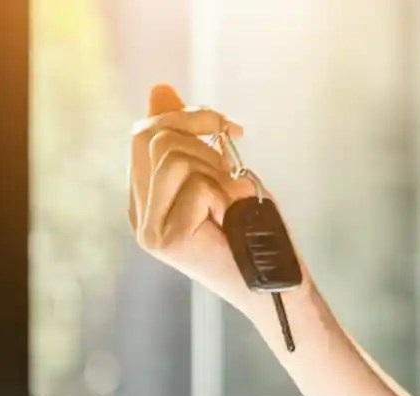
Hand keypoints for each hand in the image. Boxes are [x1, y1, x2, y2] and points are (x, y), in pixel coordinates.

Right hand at [128, 84, 296, 313]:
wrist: (279, 284)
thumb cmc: (258, 233)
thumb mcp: (223, 173)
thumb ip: (190, 136)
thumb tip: (160, 87)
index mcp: (147, 196)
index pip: (145, 133)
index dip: (187, 117)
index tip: (230, 129)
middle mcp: (140, 212)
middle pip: (153, 136)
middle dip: (205, 138)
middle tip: (235, 170)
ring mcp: (148, 228)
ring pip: (174, 157)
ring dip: (218, 172)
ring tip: (234, 201)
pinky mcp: (165, 238)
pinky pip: (196, 185)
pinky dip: (226, 195)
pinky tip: (234, 219)